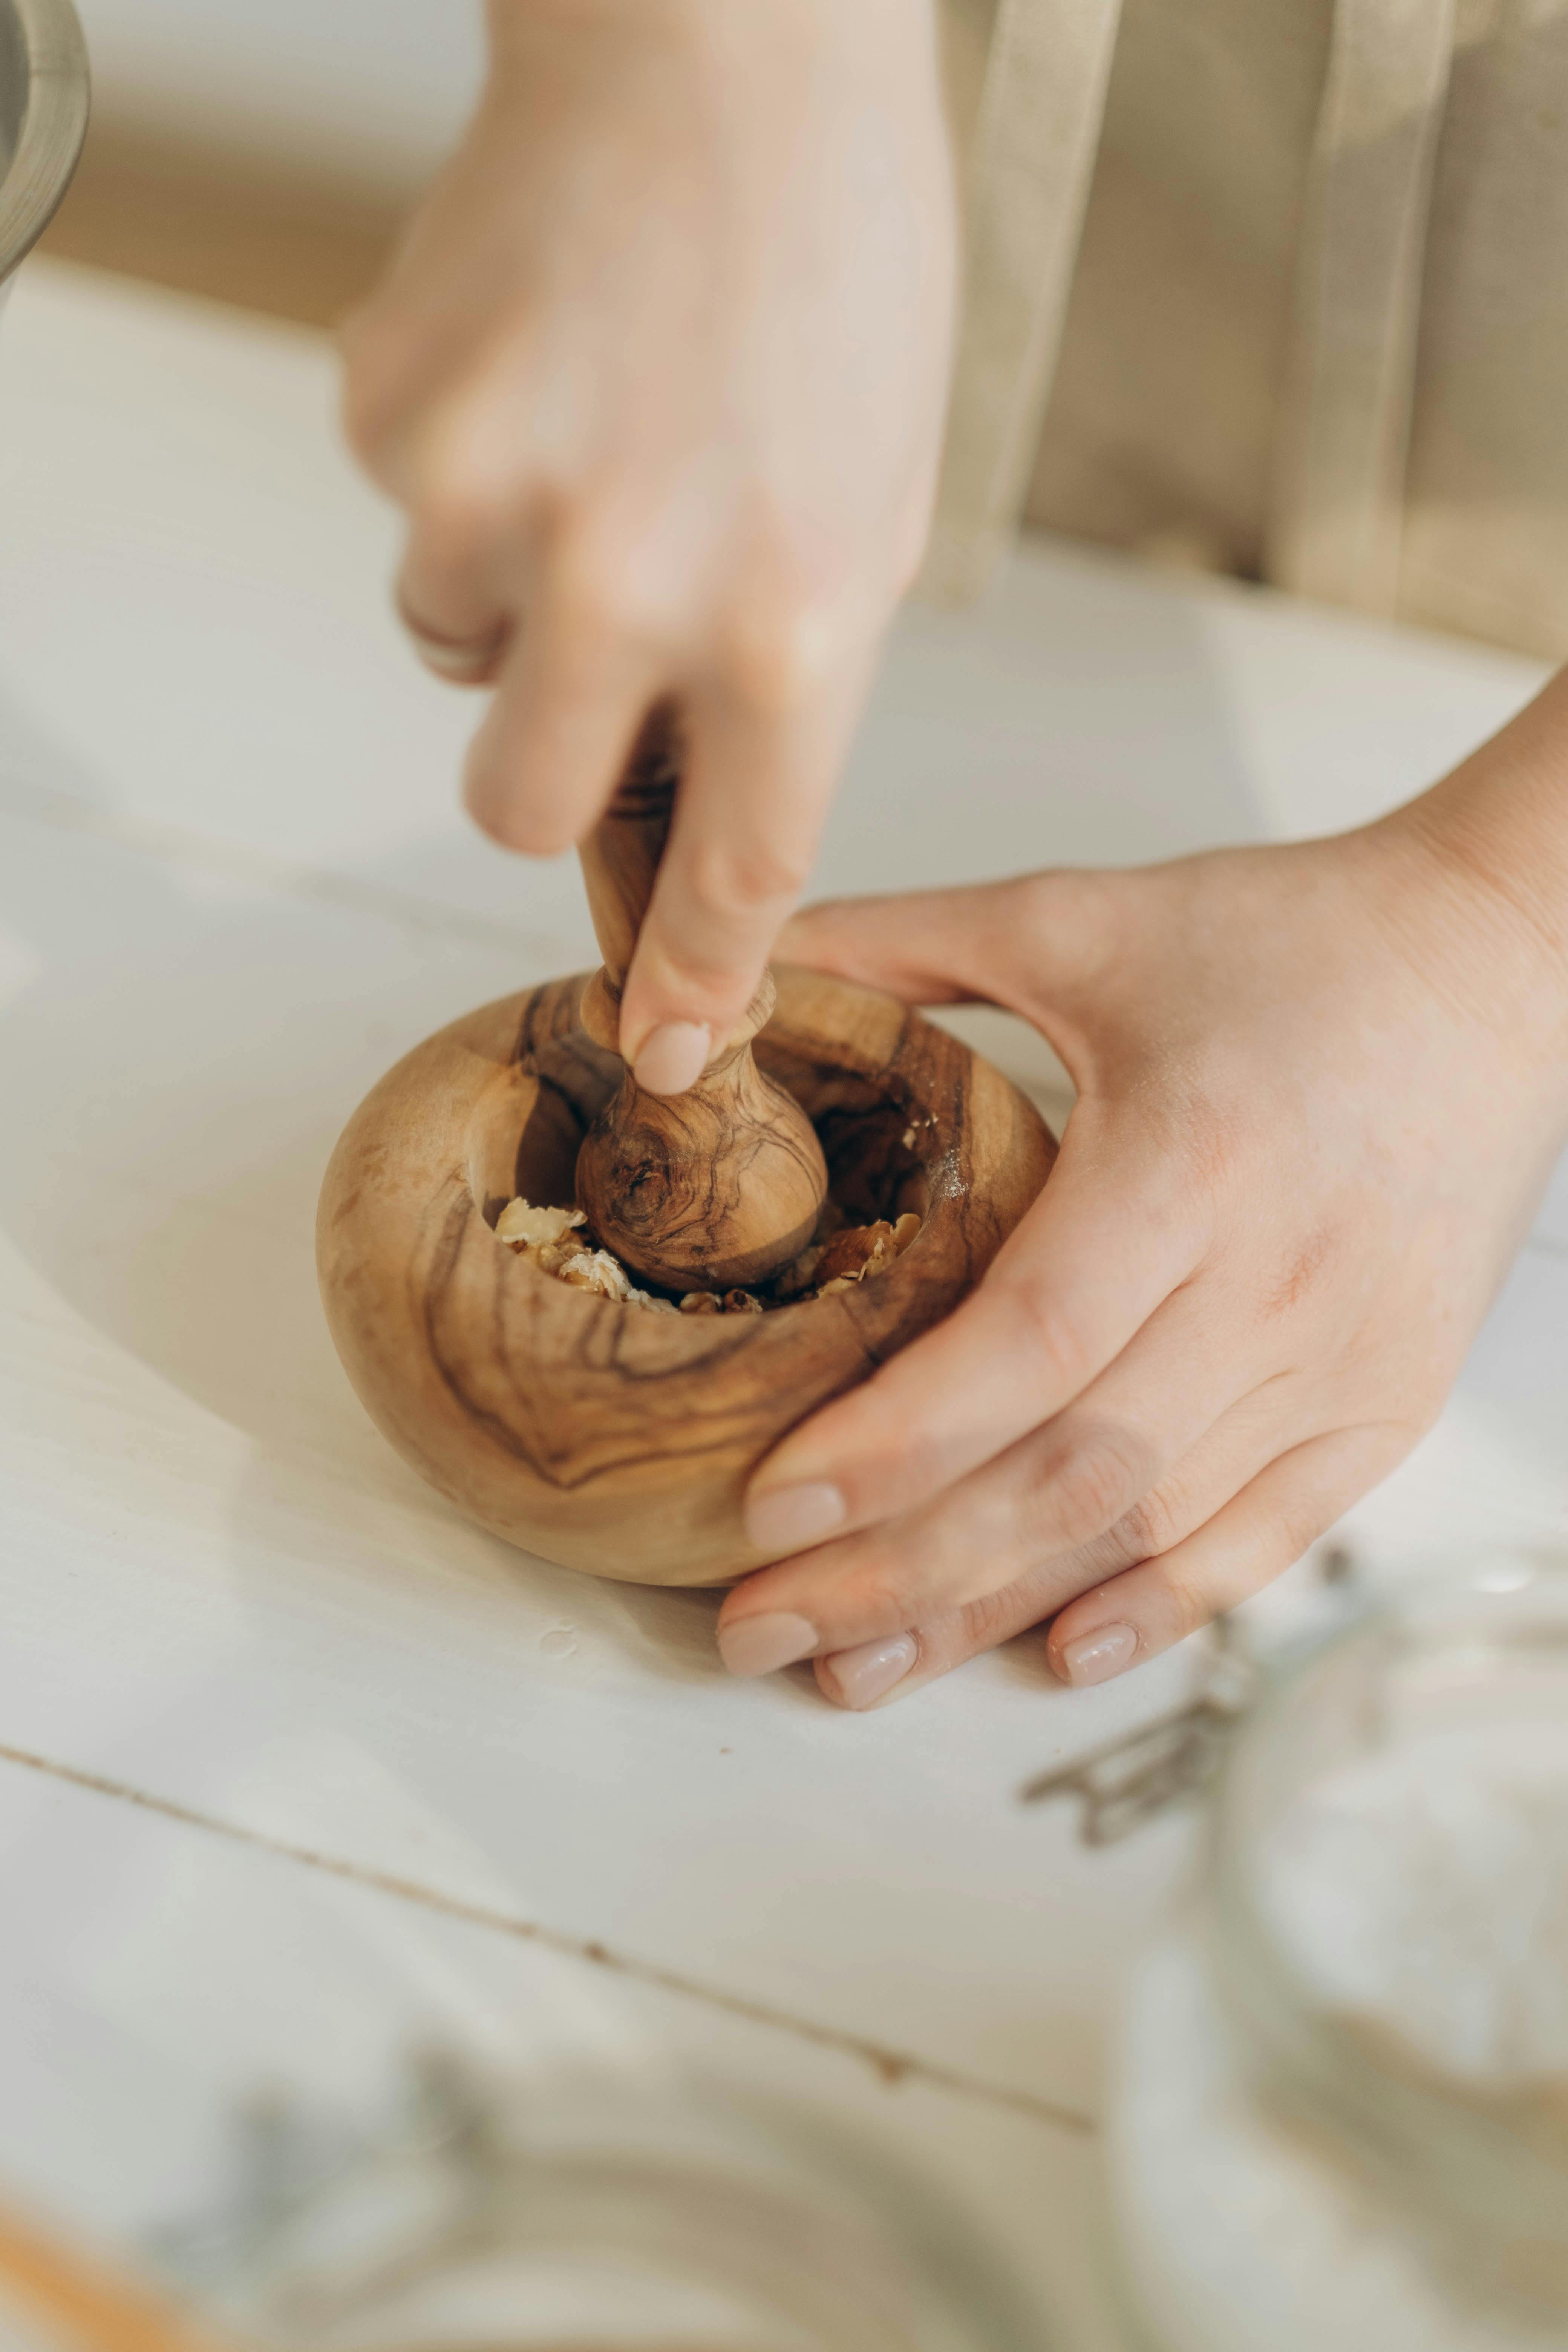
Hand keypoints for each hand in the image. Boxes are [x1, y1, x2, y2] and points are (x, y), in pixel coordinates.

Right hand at [342, 0, 954, 1095]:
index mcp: (790, 614)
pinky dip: (466, 477)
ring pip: (451, 652)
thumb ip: (777, 674)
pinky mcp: (394, 416)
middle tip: (587, 664)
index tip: (663, 1044)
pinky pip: (409, 522)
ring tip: (596, 435)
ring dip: (510, 589)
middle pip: (518, 812)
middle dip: (543, 774)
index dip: (690, 974)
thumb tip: (682, 798)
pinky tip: (542, 368)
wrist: (722, 45)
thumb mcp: (871, 505)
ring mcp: (493, 497)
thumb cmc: (828, 266)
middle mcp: (631, 580)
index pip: (733, 866)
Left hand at [715, 731, 1567, 1706]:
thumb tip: (725, 983)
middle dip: (898, 1571)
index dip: (894, 1440)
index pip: (1028, 1342)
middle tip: (757, 1628)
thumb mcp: (1079, 914)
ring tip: (853, 1669)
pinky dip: (1156, 1608)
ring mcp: (1343, 1359)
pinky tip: (1050, 1652)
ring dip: (991, 1610)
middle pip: (1072, 1470)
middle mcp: (1275, 1281)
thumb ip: (896, 943)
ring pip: (1147, 1525)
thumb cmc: (1288, 937)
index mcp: (1189, 1160)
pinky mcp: (1388, 1399)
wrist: (1499, 967)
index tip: (767, 1507)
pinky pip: (1264, 1539)